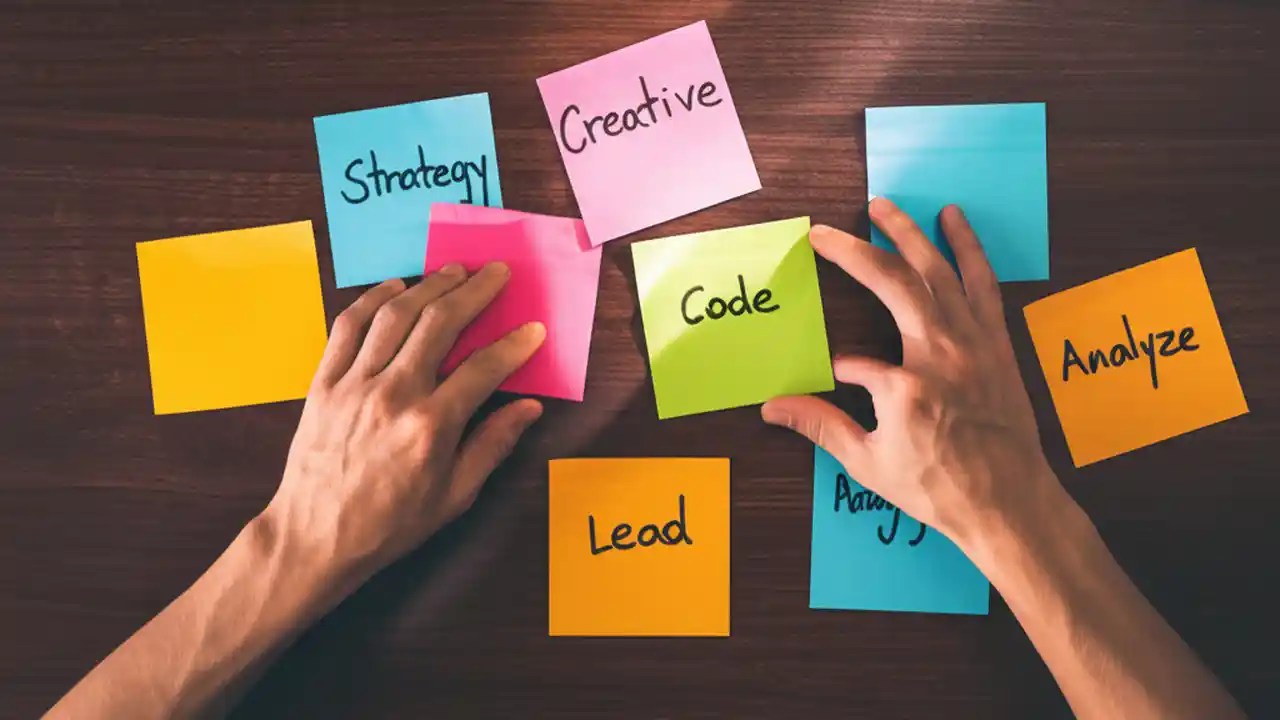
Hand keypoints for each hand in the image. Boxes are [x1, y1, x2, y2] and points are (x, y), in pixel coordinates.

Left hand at [263, 263, 545, 579]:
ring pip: (396, 315)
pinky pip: (349, 326)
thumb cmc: (390, 523)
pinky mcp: (325, 382)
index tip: (533, 328)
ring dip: (429, 285)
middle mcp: (394, 395)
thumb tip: (529, 407)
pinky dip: (373, 299)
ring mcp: (355, 384)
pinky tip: (396, 287)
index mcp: (431, 427)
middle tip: (497, 272)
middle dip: (474, 291)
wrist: (315, 536)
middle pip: (440, 324)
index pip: (484, 369)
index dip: (514, 345)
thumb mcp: (454, 497)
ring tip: (454, 270)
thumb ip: (492, 446)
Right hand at [762, 198, 1055, 547]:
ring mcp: (974, 344)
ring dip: (909, 234)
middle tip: (827, 231)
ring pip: (939, 272)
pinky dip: (968, 248)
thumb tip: (773, 407)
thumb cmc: (940, 489)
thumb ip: (821, 426)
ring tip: (884, 206)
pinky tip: (953, 221)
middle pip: (896, 283)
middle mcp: (943, 354)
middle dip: (858, 250)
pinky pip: (982, 283)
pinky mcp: (997, 342)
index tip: (836, 380)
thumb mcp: (869, 464)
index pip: (855, 364)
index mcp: (907, 388)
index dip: (841, 370)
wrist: (1010, 503)